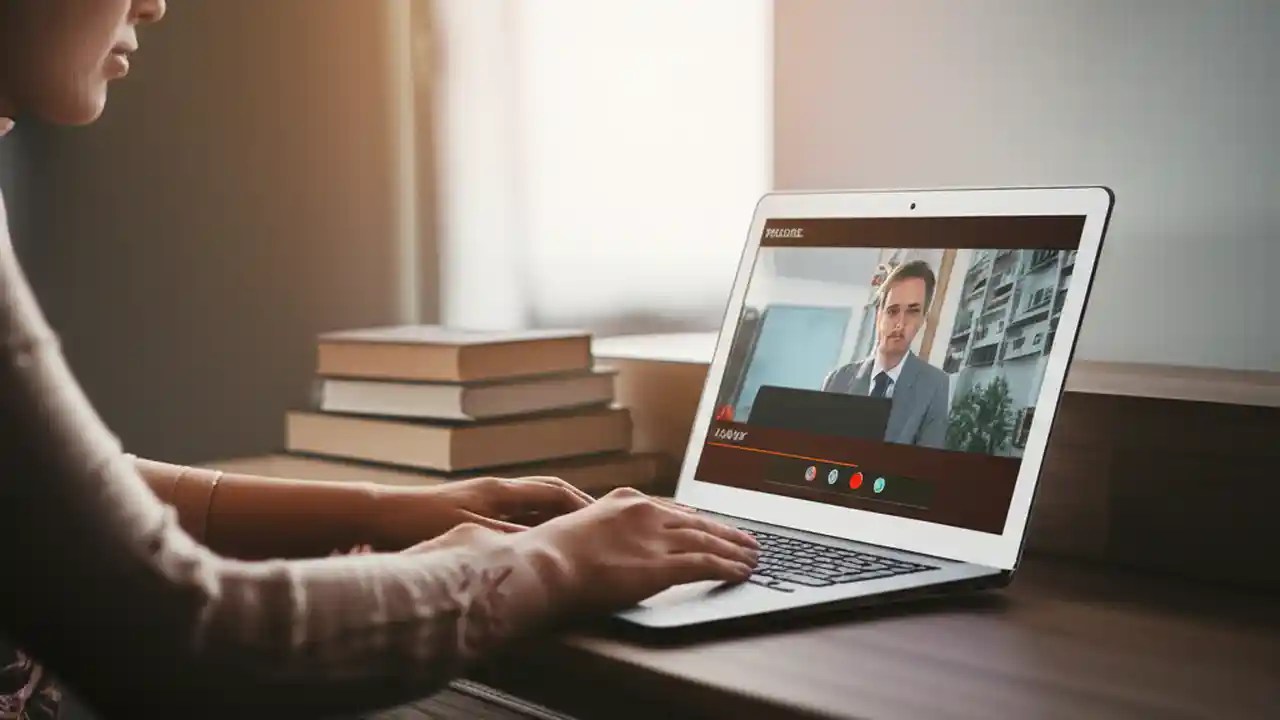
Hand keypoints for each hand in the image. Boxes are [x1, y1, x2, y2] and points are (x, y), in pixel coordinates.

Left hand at [369, 476, 593, 550]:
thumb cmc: (420, 522)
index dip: (584, 504)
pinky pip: (516, 518)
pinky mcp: (473, 512)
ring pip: (532, 508)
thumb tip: (550, 545)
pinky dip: (534, 528)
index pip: (556, 491)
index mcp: (502, 491)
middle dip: (576, 510)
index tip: (607, 519)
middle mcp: (497, 491)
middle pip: (548, 496)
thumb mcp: (472, 533)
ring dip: (556, 520)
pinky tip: (537, 548)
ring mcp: (485, 500)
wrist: (380, 515)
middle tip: (601, 530)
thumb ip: (512, 539)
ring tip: (577, 541)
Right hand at [514, 487, 760, 614]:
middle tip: (747, 540)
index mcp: (626, 501)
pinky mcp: (663, 566)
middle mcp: (646, 513)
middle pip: (697, 523)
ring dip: (734, 551)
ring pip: (708, 541)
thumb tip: (605, 546)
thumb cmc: (550, 554)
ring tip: (752, 558)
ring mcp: (656, 538)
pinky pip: (706, 564)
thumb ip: (601, 531)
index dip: (697, 521)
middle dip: (725, 533)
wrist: (545, 566)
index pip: (672, 510)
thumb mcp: (577, 528)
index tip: (711, 525)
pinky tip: (740, 572)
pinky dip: (728, 568)